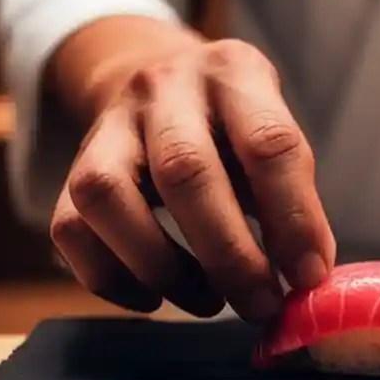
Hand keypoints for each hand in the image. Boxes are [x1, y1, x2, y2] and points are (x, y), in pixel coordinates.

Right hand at [49, 22, 334, 319]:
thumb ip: (294, 201)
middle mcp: (165, 87)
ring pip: (109, 195)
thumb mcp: (273, 138)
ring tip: (208, 302)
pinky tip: (154, 298)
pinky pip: (71, 228)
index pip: (268, 144)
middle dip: (230, 255)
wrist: (160, 83)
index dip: (294, 219)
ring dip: (162, 267)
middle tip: (261, 306)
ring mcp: (110, 123)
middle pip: (185, 172)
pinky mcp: (73, 165)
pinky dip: (111, 278)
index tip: (309, 277)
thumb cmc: (233, 129)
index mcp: (235, 73)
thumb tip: (307, 281)